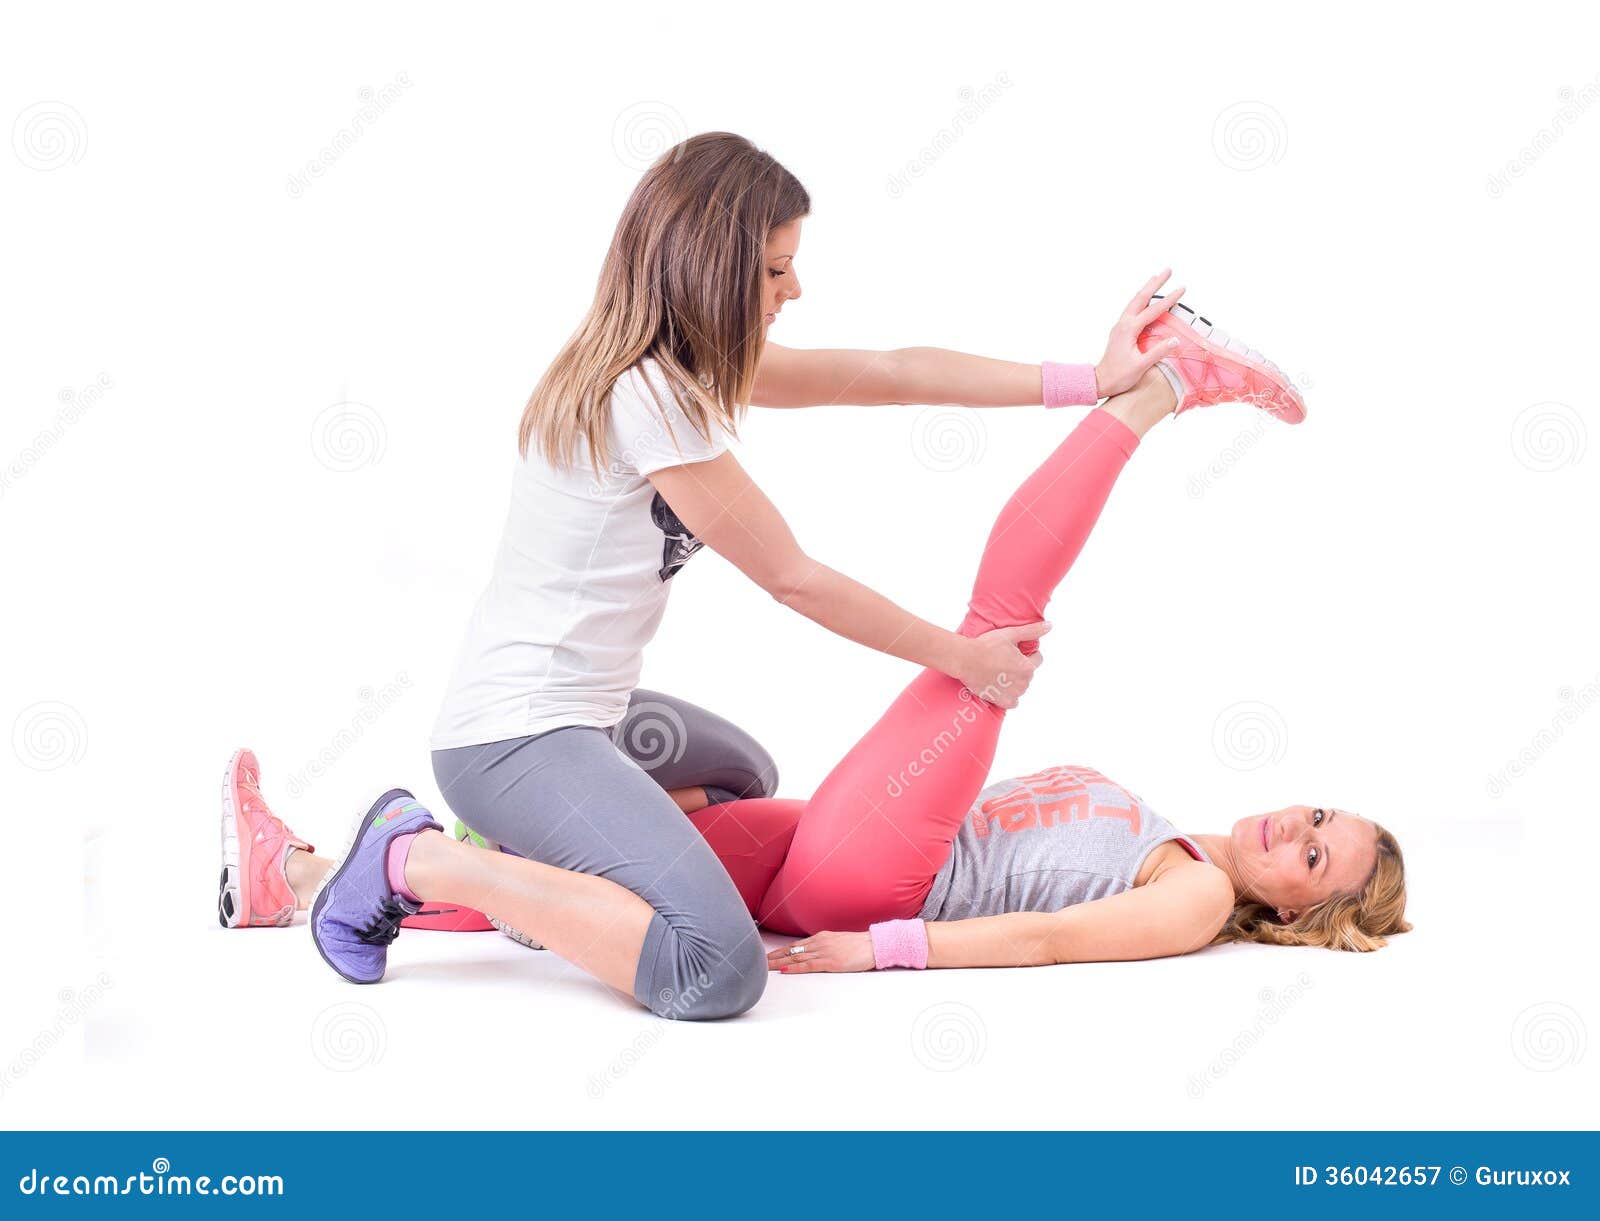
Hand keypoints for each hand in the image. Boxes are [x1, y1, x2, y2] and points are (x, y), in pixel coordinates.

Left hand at [768, 930, 875, 972]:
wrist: (874, 945)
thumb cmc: (859, 945)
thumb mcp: (838, 941)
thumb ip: (824, 945)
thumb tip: (812, 951)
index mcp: (821, 938)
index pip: (795, 945)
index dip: (780, 951)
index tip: (767, 955)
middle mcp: (819, 943)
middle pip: (791, 951)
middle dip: (774, 957)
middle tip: (758, 962)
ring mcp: (824, 952)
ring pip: (796, 958)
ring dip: (779, 963)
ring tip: (764, 967)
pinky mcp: (830, 962)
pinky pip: (808, 966)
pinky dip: (794, 969)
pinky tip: (784, 971)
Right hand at [953, 622, 1049, 707]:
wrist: (966, 660)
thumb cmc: (986, 646)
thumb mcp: (1010, 634)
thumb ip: (1032, 631)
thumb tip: (1050, 625)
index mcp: (1027, 667)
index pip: (1038, 659)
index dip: (1028, 653)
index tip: (1015, 651)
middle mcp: (1023, 682)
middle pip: (1028, 674)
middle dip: (1020, 668)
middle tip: (1004, 660)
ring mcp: (1013, 693)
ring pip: (1021, 687)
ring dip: (1014, 682)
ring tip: (999, 673)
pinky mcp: (1002, 701)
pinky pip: (1013, 702)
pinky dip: (1009, 696)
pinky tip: (1000, 687)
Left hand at [1094, 269, 1185, 398]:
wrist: (1100, 381)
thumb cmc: (1119, 375)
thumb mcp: (1141, 366)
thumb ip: (1158, 352)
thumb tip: (1175, 340)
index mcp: (1129, 329)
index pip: (1153, 310)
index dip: (1169, 300)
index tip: (1182, 289)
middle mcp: (1123, 323)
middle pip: (1141, 298)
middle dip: (1155, 283)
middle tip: (1168, 270)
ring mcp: (1120, 326)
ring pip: (1135, 301)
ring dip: (1147, 289)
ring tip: (1157, 278)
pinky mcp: (1120, 331)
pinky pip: (1132, 309)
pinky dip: (1141, 300)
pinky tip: (1145, 299)